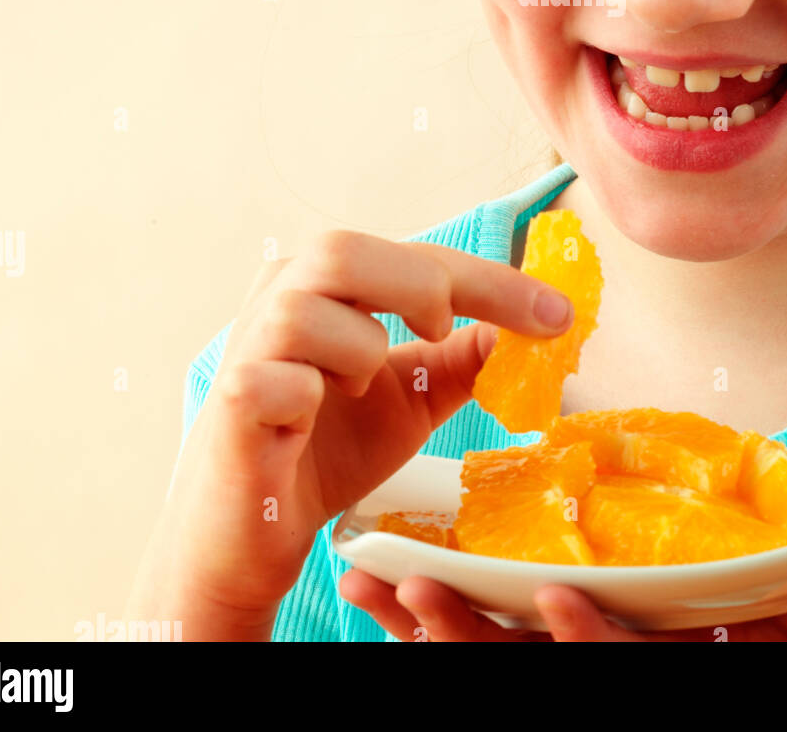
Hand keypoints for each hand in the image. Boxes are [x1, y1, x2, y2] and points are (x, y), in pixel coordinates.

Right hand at [124, 233, 572, 637]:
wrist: (255, 537)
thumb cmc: (326, 451)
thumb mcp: (411, 399)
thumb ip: (458, 360)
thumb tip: (521, 328)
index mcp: (326, 284)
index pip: (414, 257)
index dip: (489, 280)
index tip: (557, 314)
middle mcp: (278, 297)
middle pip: (345, 249)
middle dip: (421, 285)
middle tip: (446, 334)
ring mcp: (247, 347)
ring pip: (308, 307)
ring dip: (358, 350)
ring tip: (356, 389)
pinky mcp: (230, 402)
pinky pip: (277, 379)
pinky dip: (310, 395)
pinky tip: (308, 420)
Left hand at [340, 557, 786, 640]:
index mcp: (681, 671)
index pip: (629, 664)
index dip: (589, 640)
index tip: (551, 594)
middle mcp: (628, 680)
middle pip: (535, 671)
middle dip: (467, 639)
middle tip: (408, 590)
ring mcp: (589, 672)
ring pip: (501, 667)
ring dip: (434, 634)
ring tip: (375, 589)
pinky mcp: (563, 654)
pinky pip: (499, 657)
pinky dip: (439, 636)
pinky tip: (393, 604)